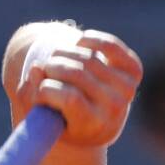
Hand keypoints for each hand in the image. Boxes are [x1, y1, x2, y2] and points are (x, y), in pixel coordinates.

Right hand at [9, 28, 141, 148]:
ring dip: (64, 53)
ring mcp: (126, 89)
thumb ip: (30, 97)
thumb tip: (37, 68)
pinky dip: (90, 39)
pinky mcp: (134, 71)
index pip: (69, 98)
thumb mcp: (43, 117)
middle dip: (52, 67)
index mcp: (94, 125)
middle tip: (45, 70)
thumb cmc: (64, 119)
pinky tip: (79, 45)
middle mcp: (114, 108)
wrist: (98, 124)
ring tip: (56, 61)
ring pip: (88, 57)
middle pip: (76, 73)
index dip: (48, 89)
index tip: (40, 91)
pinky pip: (110, 44)